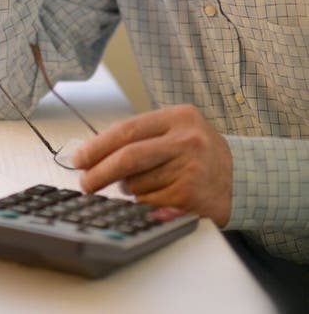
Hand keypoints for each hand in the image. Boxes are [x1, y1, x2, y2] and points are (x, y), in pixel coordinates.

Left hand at [72, 104, 232, 226]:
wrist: (240, 178)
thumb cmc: (198, 152)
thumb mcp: (177, 129)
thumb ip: (142, 135)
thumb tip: (94, 153)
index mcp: (179, 117)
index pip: (128, 130)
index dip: (98, 146)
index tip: (80, 158)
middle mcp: (186, 141)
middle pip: (129, 157)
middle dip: (100, 172)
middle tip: (85, 182)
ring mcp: (190, 170)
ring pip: (137, 184)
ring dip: (129, 188)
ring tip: (145, 183)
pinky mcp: (191, 198)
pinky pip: (150, 203)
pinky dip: (144, 203)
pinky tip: (158, 196)